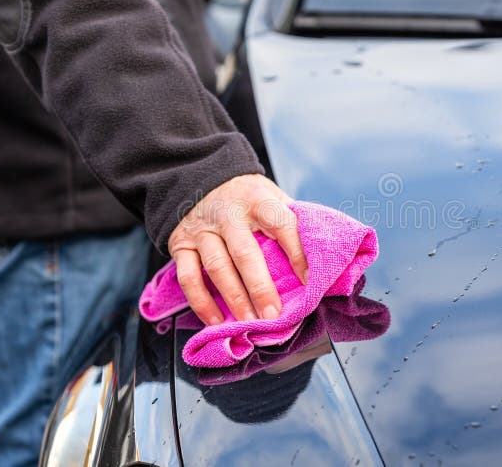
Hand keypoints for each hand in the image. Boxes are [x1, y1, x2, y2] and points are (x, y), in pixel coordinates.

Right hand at [168, 174, 307, 324]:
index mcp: (258, 200)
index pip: (281, 224)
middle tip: (274, 316)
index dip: (297, 253)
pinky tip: (215, 320)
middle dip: (260, 288)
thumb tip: (321, 258)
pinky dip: (201, 302)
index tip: (309, 281)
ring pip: (217, 267)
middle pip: (245, 253)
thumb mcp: (271, 196)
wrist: (202, 177)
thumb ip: (290, 221)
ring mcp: (202, 230)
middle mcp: (228, 214)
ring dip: (234, 298)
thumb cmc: (247, 197)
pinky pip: (188, 277)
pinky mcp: (180, 244)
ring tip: (248, 323)